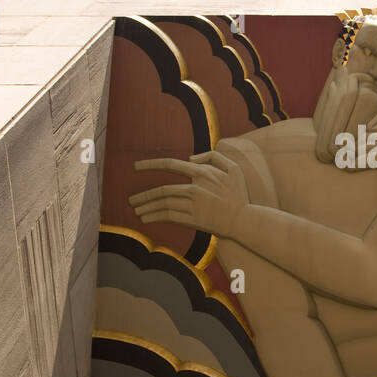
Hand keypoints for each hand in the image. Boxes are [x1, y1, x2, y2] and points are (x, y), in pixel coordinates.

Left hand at [129, 152, 248, 239]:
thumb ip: (213, 156)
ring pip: (163, 204)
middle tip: (131, 200)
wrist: (245, 220)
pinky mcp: (194, 220)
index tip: (136, 166)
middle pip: (162, 190)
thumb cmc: (239, 194)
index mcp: (202, 173)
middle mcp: (195, 188)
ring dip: (146, 207)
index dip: (150, 164)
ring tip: (136, 210)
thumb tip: (190, 158)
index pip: (171, 164)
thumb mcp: (233, 168)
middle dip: (143, 195)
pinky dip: (155, 217)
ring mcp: (193, 205)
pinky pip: (169, 217)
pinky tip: (146, 218)